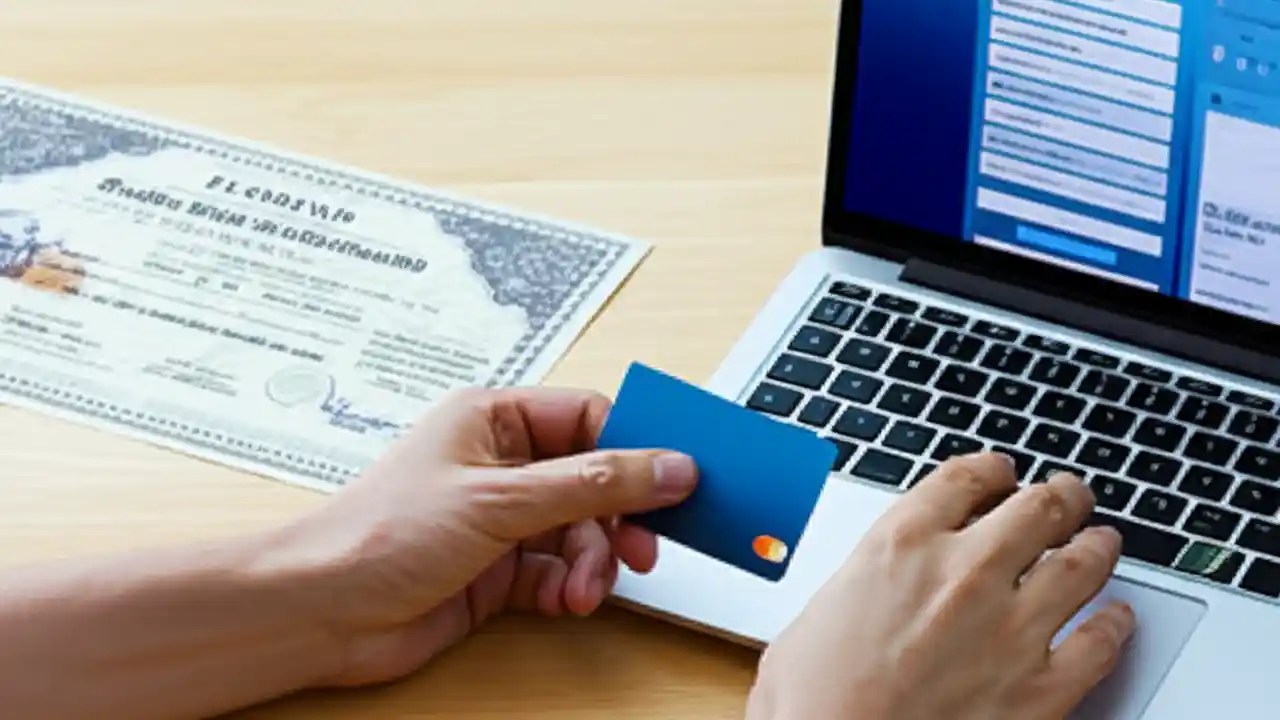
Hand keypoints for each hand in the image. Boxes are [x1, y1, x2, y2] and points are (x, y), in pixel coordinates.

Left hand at [276, 387, 697, 686]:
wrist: (323, 612)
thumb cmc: (379, 533)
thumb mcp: (500, 500)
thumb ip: (592, 485)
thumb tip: (666, 466)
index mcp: (493, 420)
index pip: (587, 418)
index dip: (634, 448)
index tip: (675, 480)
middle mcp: (500, 464)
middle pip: (592, 481)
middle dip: (617, 519)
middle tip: (642, 548)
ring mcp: (499, 518)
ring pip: (580, 532)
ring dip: (593, 562)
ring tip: (585, 588)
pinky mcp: (497, 569)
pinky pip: (558, 571)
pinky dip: (570, 587)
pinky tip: (565, 601)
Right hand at [745, 453, 1134, 719]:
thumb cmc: (812, 703)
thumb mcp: (814, 616)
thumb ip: (858, 585)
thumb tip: (868, 591)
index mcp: (901, 545)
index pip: (965, 478)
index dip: (991, 469)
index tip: (999, 473)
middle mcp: (964, 574)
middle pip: (1037, 507)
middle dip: (1059, 496)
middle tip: (1067, 497)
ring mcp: (1010, 629)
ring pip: (1081, 564)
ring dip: (1097, 546)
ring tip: (1103, 541)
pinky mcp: (1041, 690)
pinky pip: (1099, 643)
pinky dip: (1115, 625)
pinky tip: (1116, 618)